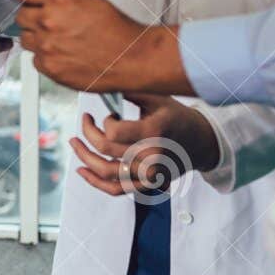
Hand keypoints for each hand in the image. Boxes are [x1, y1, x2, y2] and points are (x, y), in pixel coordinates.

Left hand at [16, 0, 185, 93]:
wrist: (130, 57)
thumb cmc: (115, 29)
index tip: (31, 1)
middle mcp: (49, 21)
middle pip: (21, 16)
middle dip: (32, 17)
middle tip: (49, 22)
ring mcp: (46, 45)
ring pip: (25, 38)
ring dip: (37, 38)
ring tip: (59, 40)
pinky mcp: (49, 67)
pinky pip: (34, 59)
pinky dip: (45, 57)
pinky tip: (63, 54)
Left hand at [69, 93, 218, 196]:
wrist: (201, 142)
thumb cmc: (177, 117)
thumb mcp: (158, 98)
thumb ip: (130, 91)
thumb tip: (101, 84)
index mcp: (154, 132)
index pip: (113, 132)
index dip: (103, 122)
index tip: (108, 115)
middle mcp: (151, 156)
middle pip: (106, 149)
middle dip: (87, 133)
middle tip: (84, 120)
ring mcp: (149, 174)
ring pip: (106, 172)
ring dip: (84, 157)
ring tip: (74, 143)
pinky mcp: (147, 185)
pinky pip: (116, 190)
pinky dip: (95, 182)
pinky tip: (81, 170)